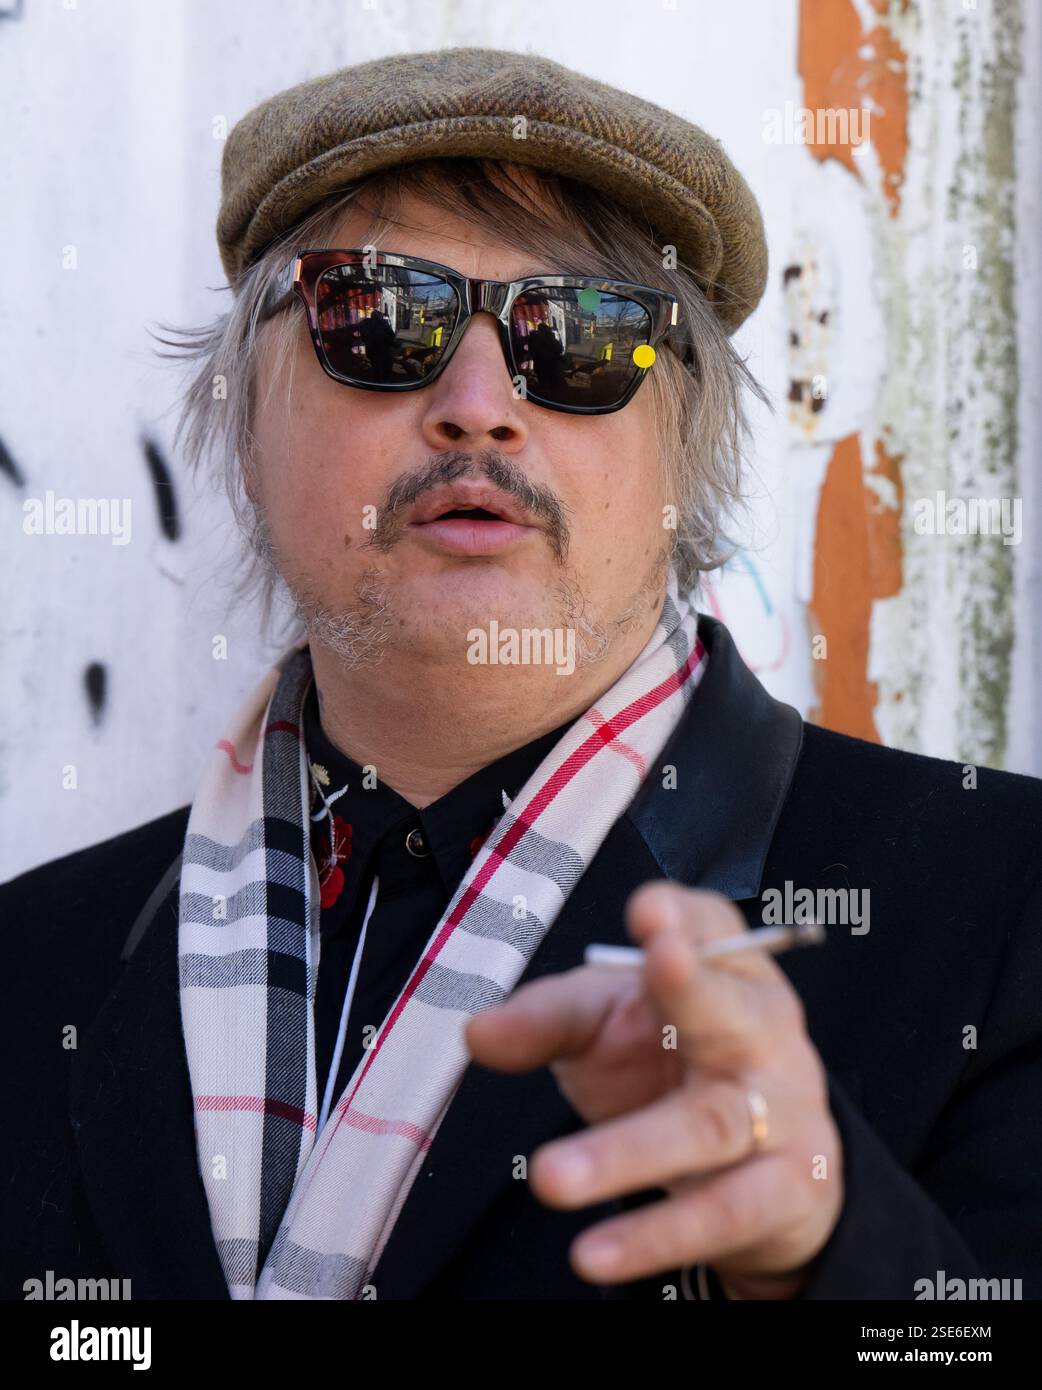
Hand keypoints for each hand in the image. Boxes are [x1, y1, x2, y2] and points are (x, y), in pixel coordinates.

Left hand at [464, 882, 843, 1295]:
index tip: (647, 911)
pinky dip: (656, 1235)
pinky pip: (720, 1214)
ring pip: (708, 1127)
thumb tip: (477, 1033)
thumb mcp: (608, 1025)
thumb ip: (547, 1019)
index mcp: (725, 971)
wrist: (770, 1162)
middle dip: (696, 984)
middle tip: (660, 959)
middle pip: (730, 1007)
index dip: (680, 915)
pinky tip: (595, 1251)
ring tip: (550, 1177)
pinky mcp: (786, 1190)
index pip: (710, 926)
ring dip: (628, 1152)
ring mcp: (781, 1111)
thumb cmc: (675, 1062)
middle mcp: (762, 1031)